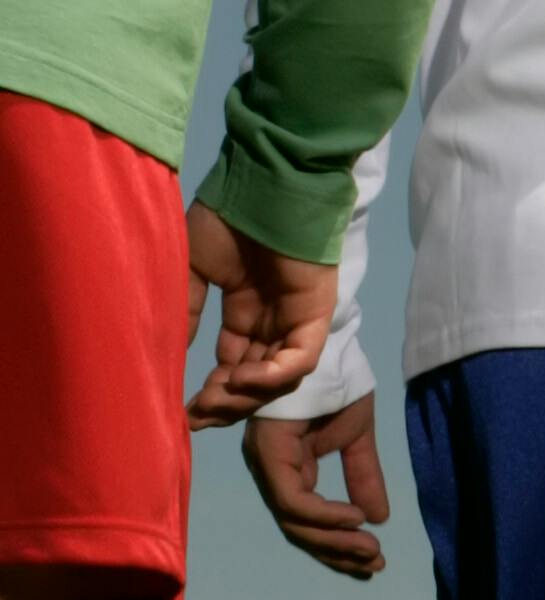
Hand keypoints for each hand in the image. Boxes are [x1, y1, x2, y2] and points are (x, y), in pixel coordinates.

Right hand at [183, 204, 336, 424]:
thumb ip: (188, 309)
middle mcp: (272, 320)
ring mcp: (296, 319)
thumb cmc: (228, 216)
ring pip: (278, 378)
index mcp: (246, 311)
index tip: (184, 412)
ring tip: (214, 398)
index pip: (232, 366)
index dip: (211, 392)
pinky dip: (274, 375)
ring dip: (246, 396)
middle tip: (197, 416)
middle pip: (255, 381)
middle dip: (226, 403)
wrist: (262, 183)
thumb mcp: (195, 268)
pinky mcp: (316, 314)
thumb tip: (172, 351)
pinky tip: (243, 378)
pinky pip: (300, 358)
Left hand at [241, 396, 391, 579]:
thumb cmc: (336, 380)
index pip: (307, 519)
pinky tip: (354, 519)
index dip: (339, 544)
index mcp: (289, 465)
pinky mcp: (269, 450)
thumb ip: (363, 476)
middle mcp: (272, 467)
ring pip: (293, 521)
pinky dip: (324, 516)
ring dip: (332, 541)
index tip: (375, 558)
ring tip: (369, 550)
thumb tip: (378, 519)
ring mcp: (267, 460)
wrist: (329, 342)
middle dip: (337, 552)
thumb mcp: (357, 437)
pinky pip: (293, 499)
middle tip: (374, 565)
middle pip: (298, 528)